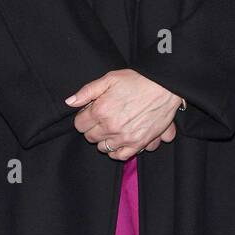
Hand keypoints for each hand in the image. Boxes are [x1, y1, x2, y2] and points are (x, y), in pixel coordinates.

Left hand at [64, 69, 184, 157]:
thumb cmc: (138, 80)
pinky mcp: (138, 143)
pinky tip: (119, 141)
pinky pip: (120, 156)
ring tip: (112, 129)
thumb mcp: (110, 79)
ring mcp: (124, 137)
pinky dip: (117, 151)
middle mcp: (111, 127)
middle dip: (93, 128)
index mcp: (100, 110)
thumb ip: (87, 91)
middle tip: (103, 118)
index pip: (79, 124)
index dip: (84, 116)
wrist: (165, 87)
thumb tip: (70, 102)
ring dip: (105, 139)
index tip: (92, 111)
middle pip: (90, 137)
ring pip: (103, 148)